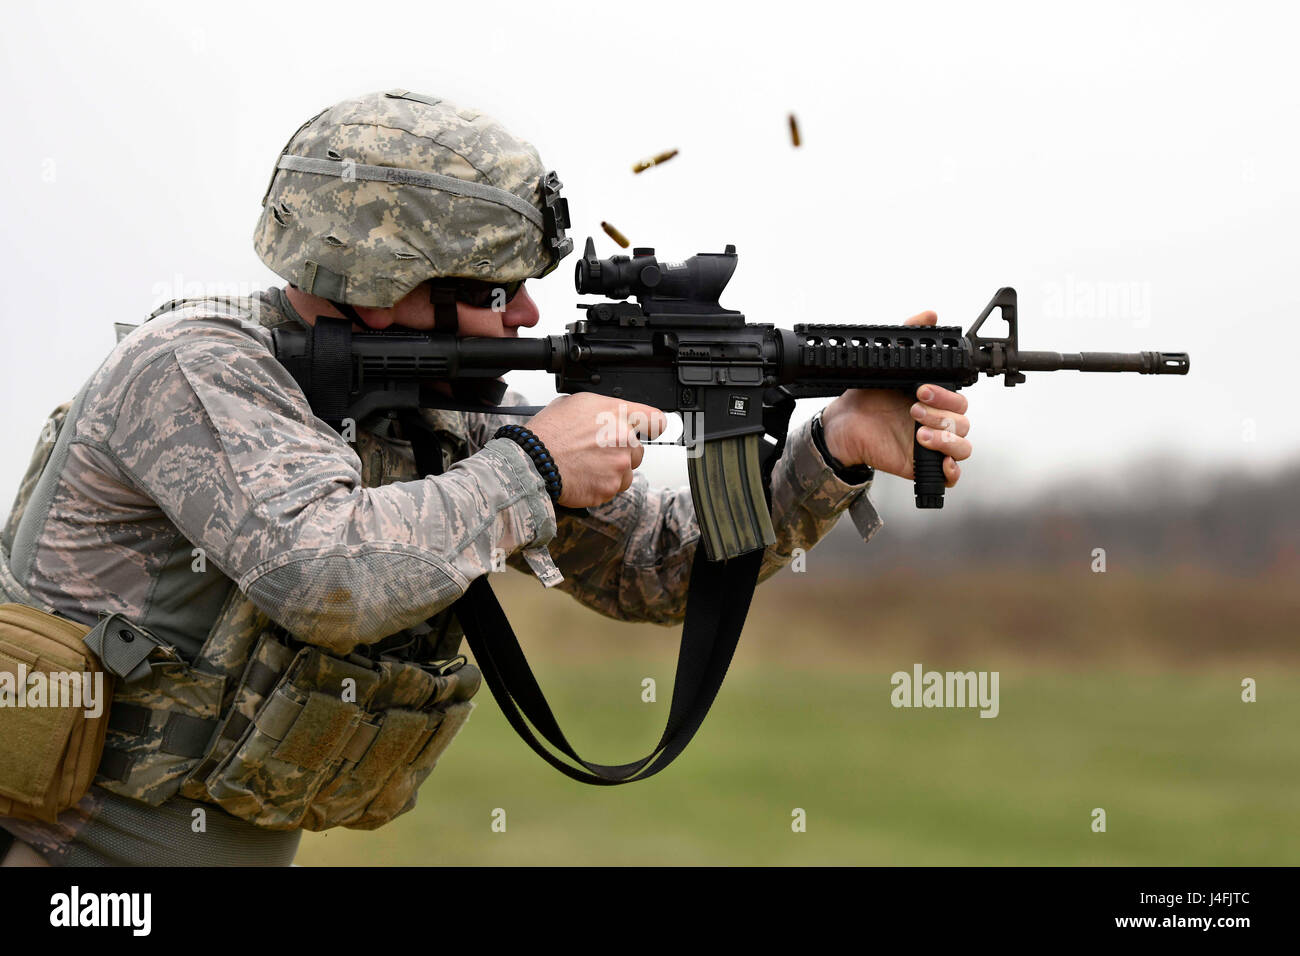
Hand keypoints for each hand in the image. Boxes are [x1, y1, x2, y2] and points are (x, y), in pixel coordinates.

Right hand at [528, 393, 667, 506]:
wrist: (532, 460)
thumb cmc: (548, 432)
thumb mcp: (575, 403)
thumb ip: (602, 409)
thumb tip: (609, 414)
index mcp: (617, 413)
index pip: (655, 420)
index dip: (652, 428)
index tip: (649, 432)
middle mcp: (623, 438)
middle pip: (638, 451)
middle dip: (622, 453)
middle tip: (597, 453)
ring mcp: (619, 465)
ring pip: (626, 472)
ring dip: (612, 472)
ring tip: (587, 466)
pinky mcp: (610, 487)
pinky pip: (613, 489)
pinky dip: (601, 486)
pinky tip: (584, 477)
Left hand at [818, 310, 972, 486]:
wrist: (843, 424)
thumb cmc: (867, 396)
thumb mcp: (888, 365)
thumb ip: (908, 338)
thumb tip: (929, 314)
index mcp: (935, 399)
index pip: (959, 398)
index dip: (945, 395)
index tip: (921, 389)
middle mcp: (938, 421)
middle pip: (963, 421)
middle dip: (942, 414)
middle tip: (914, 407)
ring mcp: (932, 445)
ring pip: (962, 446)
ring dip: (947, 439)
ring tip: (920, 433)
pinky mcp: (922, 466)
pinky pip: (951, 474)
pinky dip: (951, 470)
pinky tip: (940, 462)